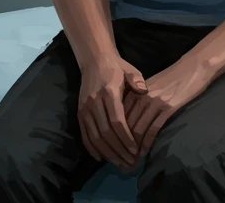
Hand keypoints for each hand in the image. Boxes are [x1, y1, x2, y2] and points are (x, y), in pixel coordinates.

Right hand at [77, 54, 147, 171]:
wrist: (94, 60)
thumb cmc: (116, 67)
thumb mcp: (130, 70)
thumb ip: (137, 80)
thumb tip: (144, 91)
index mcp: (108, 93)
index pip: (117, 122)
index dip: (125, 138)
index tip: (135, 151)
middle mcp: (94, 102)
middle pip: (106, 133)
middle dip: (118, 151)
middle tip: (130, 164)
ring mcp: (85, 108)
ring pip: (94, 136)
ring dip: (107, 153)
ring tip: (119, 164)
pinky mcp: (79, 112)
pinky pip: (84, 134)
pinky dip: (91, 148)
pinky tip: (100, 158)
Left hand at [123, 53, 214, 157]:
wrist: (190, 69)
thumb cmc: (170, 79)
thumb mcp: (149, 88)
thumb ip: (136, 101)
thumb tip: (126, 121)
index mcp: (133, 92)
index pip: (118, 116)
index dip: (114, 135)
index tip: (113, 149)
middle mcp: (140, 97)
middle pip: (125, 125)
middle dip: (121, 145)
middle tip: (121, 160)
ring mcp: (153, 103)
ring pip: (137, 129)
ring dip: (133, 148)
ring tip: (131, 160)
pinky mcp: (167, 108)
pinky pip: (152, 129)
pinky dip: (146, 143)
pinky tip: (144, 152)